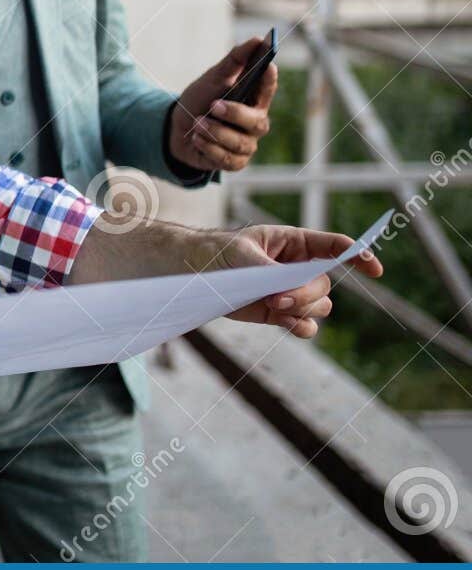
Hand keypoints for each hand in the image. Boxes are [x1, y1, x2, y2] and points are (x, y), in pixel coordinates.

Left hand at [168, 36, 278, 172]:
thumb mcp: (213, 78)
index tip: (268, 66)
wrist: (176, 129)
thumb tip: (258, 40)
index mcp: (253, 99)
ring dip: (214, 132)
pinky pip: (227, 159)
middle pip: (257, 121)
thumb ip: (234, 61)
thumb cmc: (200, 101)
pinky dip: (208, 148)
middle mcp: (255, 123)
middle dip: (234, 114)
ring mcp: (247, 144)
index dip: (269, 79)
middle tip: (213, 105)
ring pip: (239, 142)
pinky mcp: (235, 162)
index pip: (268, 88)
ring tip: (197, 123)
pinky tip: (196, 139)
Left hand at [214, 225, 383, 338]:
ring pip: (319, 306)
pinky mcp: (279, 312)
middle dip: (306, 293)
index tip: (374, 268)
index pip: (334, 246)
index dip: (358, 255)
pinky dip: (301, 327)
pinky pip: (305, 324)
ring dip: (302, 309)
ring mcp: (290, 291)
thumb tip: (292, 290)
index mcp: (294, 242)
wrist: (193, 271)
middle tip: (277, 298)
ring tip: (272, 305)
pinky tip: (286, 324)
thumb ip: (269, 270)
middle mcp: (298, 268)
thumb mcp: (242, 253)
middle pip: (324, 284)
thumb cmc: (218, 251)